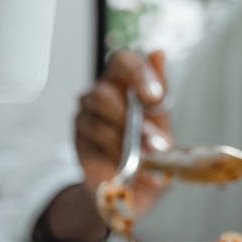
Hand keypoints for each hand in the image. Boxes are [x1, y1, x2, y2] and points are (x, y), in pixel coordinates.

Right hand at [75, 49, 170, 218]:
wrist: (134, 189)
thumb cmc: (149, 150)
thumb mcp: (163, 123)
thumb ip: (160, 93)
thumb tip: (158, 52)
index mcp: (125, 81)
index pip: (123, 60)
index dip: (138, 73)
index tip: (154, 97)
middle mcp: (101, 92)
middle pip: (103, 91)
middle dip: (132, 120)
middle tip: (156, 144)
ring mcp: (86, 114)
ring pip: (97, 120)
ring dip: (126, 141)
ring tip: (146, 159)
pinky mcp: (78, 138)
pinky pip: (93, 141)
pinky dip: (116, 155)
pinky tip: (128, 166)